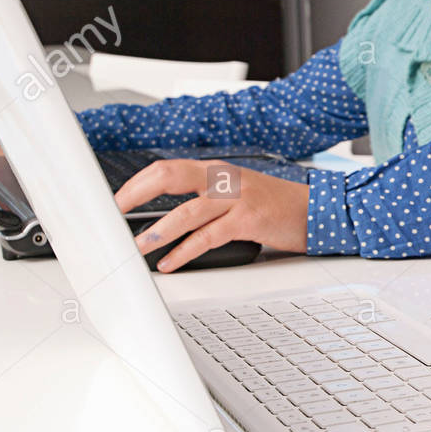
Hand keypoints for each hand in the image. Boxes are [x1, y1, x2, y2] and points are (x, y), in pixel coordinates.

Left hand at [114, 159, 309, 272]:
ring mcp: (238, 197)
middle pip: (169, 176)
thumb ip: (206, 202)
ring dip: (157, 231)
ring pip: (187, 210)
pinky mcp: (250, 219)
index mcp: (218, 171)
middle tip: (112, 213)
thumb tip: (166, 224)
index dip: (136, 183)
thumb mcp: (238, 195)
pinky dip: (185, 252)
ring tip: (137, 247)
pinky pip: (208, 236)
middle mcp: (224, 178)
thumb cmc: (277, 208)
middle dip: (134, 194)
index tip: (113, 200)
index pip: (167, 168)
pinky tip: (171, 263)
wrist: (319, 211)